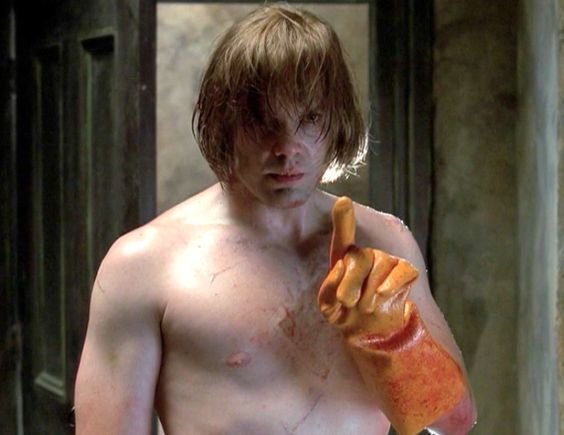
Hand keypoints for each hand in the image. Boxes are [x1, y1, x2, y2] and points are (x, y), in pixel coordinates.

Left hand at [318, 197, 418, 336]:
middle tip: (347, 302)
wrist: (371, 335)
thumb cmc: (346, 315)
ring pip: (380, 264)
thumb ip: (329, 287)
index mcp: (344, 260)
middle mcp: (366, 255)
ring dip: (370, 291)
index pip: (343, 236)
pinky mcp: (405, 272)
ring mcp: (387, 261)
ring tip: (365, 307)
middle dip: (351, 281)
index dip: (344, 219)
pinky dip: (391, 284)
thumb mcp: (329, 307)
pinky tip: (383, 295)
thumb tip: (342, 265)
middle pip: (359, 256)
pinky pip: (402, 270)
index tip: (343, 201)